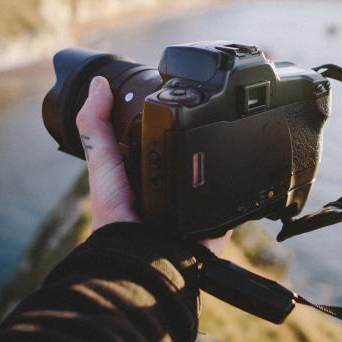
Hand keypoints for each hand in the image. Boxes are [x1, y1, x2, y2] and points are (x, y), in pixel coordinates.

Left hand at [76, 76, 230, 255]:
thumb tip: (98, 85)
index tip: (175, 94)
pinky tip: (245, 169)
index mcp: (146, 170)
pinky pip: (233, 201)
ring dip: (221, 160)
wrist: (142, 256)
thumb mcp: (101, 162)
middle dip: (201, 135)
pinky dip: (239, 187)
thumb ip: (95, 125)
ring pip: (214, 173)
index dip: (166, 117)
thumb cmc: (116, 216)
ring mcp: (194, 204)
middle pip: (190, 152)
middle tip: (211, 112)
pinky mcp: (216, 221)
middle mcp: (170, 186)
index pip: (160, 136)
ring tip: (227, 137)